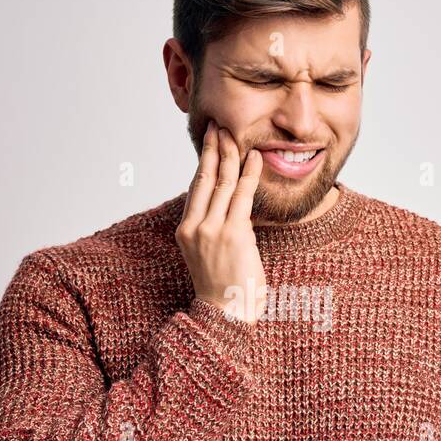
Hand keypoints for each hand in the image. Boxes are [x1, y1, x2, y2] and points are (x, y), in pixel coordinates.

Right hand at [175, 120, 266, 323]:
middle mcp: (195, 227)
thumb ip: (213, 229)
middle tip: (219, 126)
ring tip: (236, 134)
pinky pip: (243, 196)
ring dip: (231, 154)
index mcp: (186, 230)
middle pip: (205, 178)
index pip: (196, 187)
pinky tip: (255, 157)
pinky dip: (250, 174)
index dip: (204, 161)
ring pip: (223, 183)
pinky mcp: (233, 234)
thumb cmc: (223, 288)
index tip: (209, 141)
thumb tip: (227, 206)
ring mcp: (213, 229)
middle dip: (213, 149)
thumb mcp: (209, 254)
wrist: (226, 314)